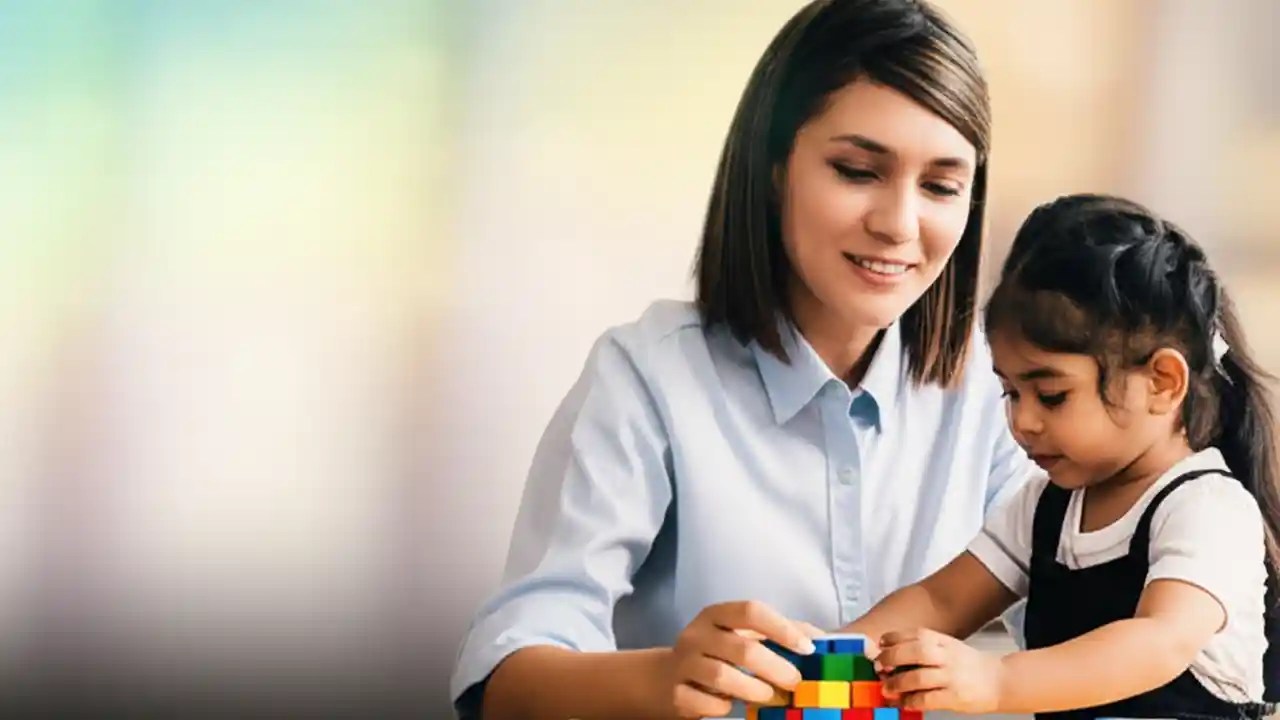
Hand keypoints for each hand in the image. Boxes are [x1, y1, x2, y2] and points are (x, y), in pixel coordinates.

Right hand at [669, 600, 815, 718]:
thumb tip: (825, 640)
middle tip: (795, 682)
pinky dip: (723, 707)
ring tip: (768, 696)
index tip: (808, 649)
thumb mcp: (745, 636)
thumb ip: (782, 633)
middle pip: (742, 648)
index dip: (783, 629)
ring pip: (723, 676)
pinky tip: (730, 705)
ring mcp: (683, 663)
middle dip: (776, 667)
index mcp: (717, 614)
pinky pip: (706, 703)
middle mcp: (697, 634)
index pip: (752, 611)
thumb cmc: (720, 653)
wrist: (667, 678)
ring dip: (754, 690)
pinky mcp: (676, 692)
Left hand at [874, 628, 1005, 713]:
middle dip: (891, 658)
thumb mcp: (948, 647)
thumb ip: (924, 648)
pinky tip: (904, 702)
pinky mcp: (955, 697)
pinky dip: (912, 701)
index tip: (880, 645)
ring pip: (918, 677)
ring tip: (886, 689)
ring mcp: (952, 676)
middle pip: (915, 652)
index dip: (894, 638)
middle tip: (878, 667)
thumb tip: (890, 653)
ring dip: (897, 683)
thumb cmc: (968, 664)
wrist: (999, 681)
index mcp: (943, 641)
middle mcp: (947, 656)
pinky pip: (928, 699)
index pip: (915, 634)